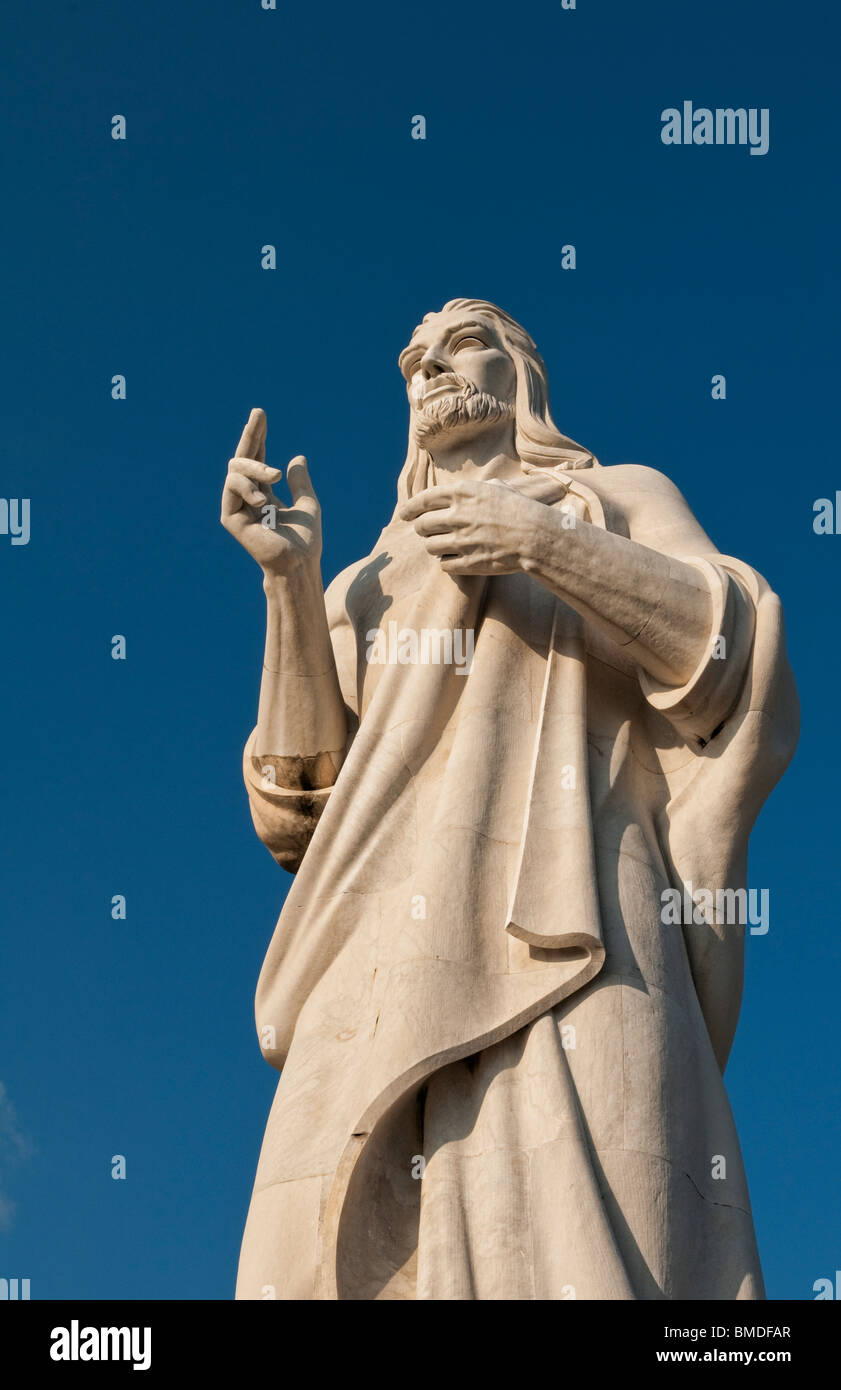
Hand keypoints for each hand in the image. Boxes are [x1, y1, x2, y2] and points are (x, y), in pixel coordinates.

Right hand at [221, 409, 321, 577]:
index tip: (261, 414)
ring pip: (236, 470)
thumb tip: (298, 458)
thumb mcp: (307, 502)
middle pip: (242, 459)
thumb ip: (299, 481)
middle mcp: (247, 498)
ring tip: (275, 476)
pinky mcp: (229, 517)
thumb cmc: (305, 540)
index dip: (258, 436)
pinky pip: (231, 487)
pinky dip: (247, 485)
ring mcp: (236, 507)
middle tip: (259, 414)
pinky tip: (263, 498)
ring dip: (256, 467)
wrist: (299, 563)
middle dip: (251, 435)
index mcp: (263, 494)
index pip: (257, 459)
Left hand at [400, 479, 545, 574]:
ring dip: (433, 546)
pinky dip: (446, 561)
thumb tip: (459, 493)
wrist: (536, 536)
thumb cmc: (520, 509)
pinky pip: (444, 564)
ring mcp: (461, 541)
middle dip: (422, 528)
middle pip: (422, 525)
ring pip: (430, 546)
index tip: (404, 514)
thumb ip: (473, 489)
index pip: (423, 500)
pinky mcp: (468, 562)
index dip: (410, 508)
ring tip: (443, 544)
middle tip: (427, 530)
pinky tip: (455, 558)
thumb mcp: (497, 487)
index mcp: (462, 493)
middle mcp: (457, 515)